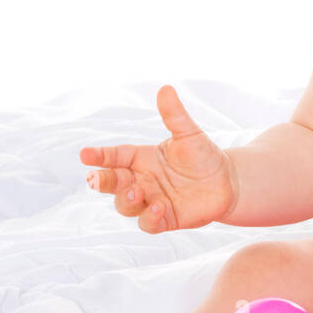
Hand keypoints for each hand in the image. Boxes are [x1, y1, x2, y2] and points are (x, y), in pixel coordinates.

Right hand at [81, 85, 236, 232]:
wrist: (228, 182)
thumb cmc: (203, 155)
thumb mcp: (189, 134)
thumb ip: (175, 115)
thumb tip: (166, 89)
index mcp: (142, 159)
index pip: (116, 156)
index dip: (100, 156)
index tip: (84, 154)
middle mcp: (142, 180)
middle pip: (113, 183)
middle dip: (101, 181)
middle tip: (93, 179)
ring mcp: (151, 201)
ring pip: (126, 205)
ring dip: (126, 200)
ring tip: (136, 192)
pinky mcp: (165, 219)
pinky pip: (149, 224)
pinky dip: (149, 218)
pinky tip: (157, 208)